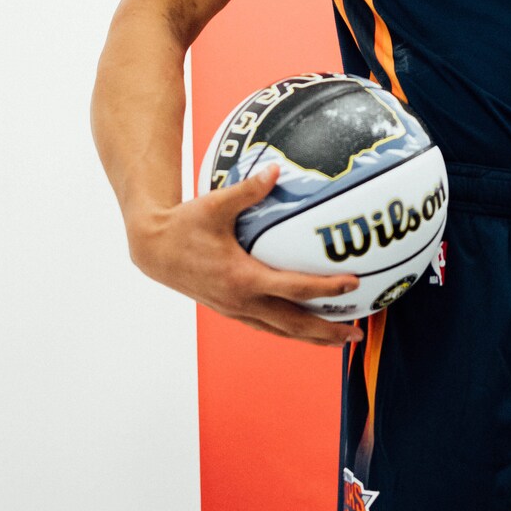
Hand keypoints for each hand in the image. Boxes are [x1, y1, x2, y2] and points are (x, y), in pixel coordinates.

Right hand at [129, 162, 365, 346]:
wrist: (153, 249)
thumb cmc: (184, 225)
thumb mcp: (214, 204)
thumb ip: (248, 190)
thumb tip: (275, 170)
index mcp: (242, 278)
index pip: (294, 288)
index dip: (327, 288)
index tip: (354, 283)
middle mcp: (241, 301)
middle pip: (293, 324)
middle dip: (326, 331)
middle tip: (357, 335)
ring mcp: (234, 310)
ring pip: (280, 331)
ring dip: (311, 337)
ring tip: (339, 340)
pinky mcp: (229, 311)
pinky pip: (266, 326)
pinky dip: (290, 330)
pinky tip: (305, 328)